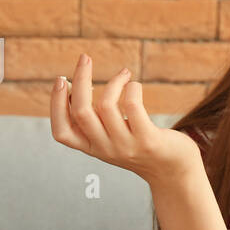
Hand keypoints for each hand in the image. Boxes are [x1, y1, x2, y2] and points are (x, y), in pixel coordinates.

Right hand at [50, 53, 202, 186]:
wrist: (173, 171)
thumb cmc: (139, 145)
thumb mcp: (111, 137)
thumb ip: (95, 120)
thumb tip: (75, 86)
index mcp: (91, 148)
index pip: (62, 132)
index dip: (56, 105)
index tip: (61, 80)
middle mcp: (105, 149)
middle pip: (81, 111)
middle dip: (80, 79)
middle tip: (85, 58)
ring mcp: (126, 146)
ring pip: (106, 105)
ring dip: (113, 81)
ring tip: (124, 74)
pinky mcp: (147, 140)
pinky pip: (132, 105)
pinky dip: (131, 87)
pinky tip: (135, 85)